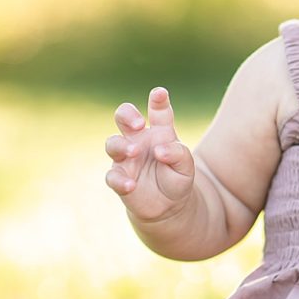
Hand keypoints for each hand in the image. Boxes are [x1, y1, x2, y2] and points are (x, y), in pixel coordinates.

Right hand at [104, 86, 195, 222]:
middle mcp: (139, 140)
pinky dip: (120, 180)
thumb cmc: (177, 177)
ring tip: (134, 152)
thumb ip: (177, 153)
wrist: (168, 206)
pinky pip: (112, 176)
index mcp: (160, 132)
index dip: (158, 101)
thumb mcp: (185, 166)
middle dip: (127, 115)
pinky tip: (131, 185)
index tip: (160, 93)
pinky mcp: (119, 178)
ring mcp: (125, 158)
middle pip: (124, 117)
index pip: (159, 112)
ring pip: (113, 143)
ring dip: (122, 146)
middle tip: (138, 123)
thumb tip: (159, 150)